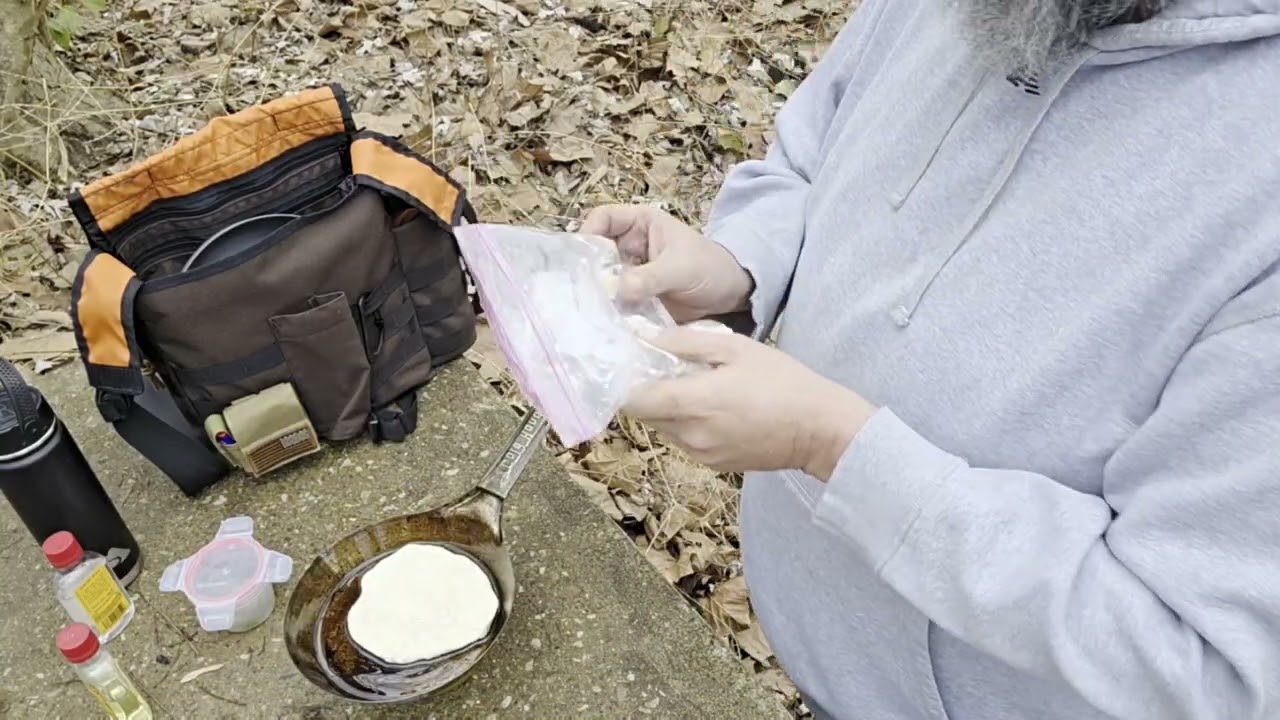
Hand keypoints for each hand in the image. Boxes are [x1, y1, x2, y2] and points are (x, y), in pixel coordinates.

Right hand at [580, 205, 753, 322]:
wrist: (730, 295)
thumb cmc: (710, 267)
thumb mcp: (682, 268)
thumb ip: (651, 277)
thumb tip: (618, 289)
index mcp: (638, 224)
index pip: (602, 219)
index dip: (588, 233)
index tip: (580, 257)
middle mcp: (628, 247)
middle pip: (594, 253)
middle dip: (586, 271)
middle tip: (579, 291)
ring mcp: (628, 274)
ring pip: (601, 281)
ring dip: (595, 295)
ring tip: (588, 311)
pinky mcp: (632, 299)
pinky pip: (613, 303)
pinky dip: (608, 313)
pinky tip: (602, 324)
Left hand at [622, 327, 876, 479]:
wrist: (819, 430)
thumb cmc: (783, 382)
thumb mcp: (736, 348)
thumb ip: (685, 342)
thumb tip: (645, 335)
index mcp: (692, 403)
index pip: (633, 400)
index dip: (625, 382)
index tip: (631, 364)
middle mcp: (690, 434)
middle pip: (646, 415)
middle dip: (649, 392)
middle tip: (666, 368)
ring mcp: (701, 454)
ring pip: (664, 429)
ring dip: (669, 409)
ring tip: (695, 386)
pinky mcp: (713, 465)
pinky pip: (685, 442)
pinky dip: (688, 425)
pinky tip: (714, 408)